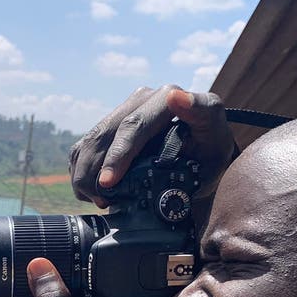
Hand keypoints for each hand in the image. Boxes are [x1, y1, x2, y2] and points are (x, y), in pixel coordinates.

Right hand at [69, 86, 234, 206]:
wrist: (202, 158)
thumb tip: (175, 96)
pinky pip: (84, 146)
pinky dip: (80, 170)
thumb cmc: (211, 153)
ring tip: (95, 200)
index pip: (134, 126)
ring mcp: (124, 110)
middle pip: (105, 134)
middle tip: (100, 200)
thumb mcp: (216, 137)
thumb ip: (201, 114)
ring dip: (84, 173)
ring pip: (90, 141)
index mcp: (166, 97)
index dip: (118, 155)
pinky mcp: (110, 125)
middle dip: (95, 171)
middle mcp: (142, 99)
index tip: (107, 183)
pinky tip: (88, 191)